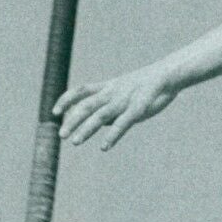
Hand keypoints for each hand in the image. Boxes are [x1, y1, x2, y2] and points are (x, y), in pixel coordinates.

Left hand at [54, 64, 179, 149]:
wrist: (167, 75)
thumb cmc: (147, 86)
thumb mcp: (125, 93)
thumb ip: (112, 107)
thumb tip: (100, 123)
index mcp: (108, 87)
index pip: (81, 91)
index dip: (66, 100)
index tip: (54, 112)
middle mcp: (112, 93)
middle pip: (86, 106)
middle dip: (72, 120)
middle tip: (61, 135)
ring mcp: (124, 101)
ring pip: (100, 116)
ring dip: (86, 129)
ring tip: (75, 142)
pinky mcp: (138, 109)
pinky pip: (122, 124)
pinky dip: (112, 136)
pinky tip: (104, 147)